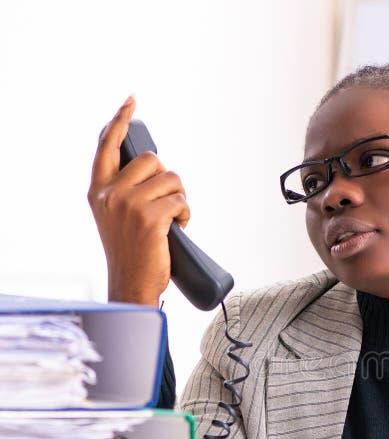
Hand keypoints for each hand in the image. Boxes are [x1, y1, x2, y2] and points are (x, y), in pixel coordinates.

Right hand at [87, 96, 189, 306]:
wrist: (131, 284)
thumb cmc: (131, 251)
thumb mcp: (115, 216)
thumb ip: (124, 190)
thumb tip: (154, 168)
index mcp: (98, 189)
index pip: (106, 145)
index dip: (119, 120)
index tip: (131, 101)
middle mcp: (110, 193)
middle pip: (153, 160)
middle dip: (168, 180)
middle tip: (167, 204)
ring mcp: (129, 204)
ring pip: (172, 179)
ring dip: (179, 198)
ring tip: (172, 219)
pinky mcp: (150, 217)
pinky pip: (181, 200)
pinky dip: (186, 213)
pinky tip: (178, 228)